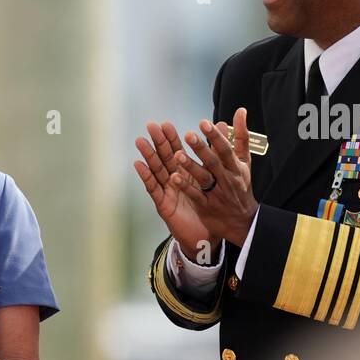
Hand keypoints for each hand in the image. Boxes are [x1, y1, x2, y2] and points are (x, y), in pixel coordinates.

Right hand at [133, 121, 218, 257]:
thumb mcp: (215, 180)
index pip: (177, 151)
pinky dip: (146, 176)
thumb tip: (220, 132)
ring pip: (156, 171)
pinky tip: (139, 165)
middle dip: (157, 142)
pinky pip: (154, 189)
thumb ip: (215, 156)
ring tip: (141, 141)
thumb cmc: (209, 208)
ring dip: (148, 155)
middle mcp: (174, 180)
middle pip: (164, 158)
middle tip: (151, 126)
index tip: (166, 124)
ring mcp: (167, 191)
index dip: (171, 138)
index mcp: (186, 173)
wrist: (207, 235)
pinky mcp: (163, 205)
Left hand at [168, 108, 257, 246]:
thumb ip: (239, 136)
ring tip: (178, 155)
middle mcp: (227, 178)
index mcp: (235, 166)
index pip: (225, 149)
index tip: (204, 123)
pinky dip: (185, 187)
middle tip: (189, 135)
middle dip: (202, 148)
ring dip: (190, 166)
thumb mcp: (244, 161)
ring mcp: (216, 193)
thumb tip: (240, 112)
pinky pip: (195, 195)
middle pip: (214, 162)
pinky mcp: (206, 206)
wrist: (243, 220)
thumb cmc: (241, 186)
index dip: (215, 136)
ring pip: (203, 178)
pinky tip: (173, 178)